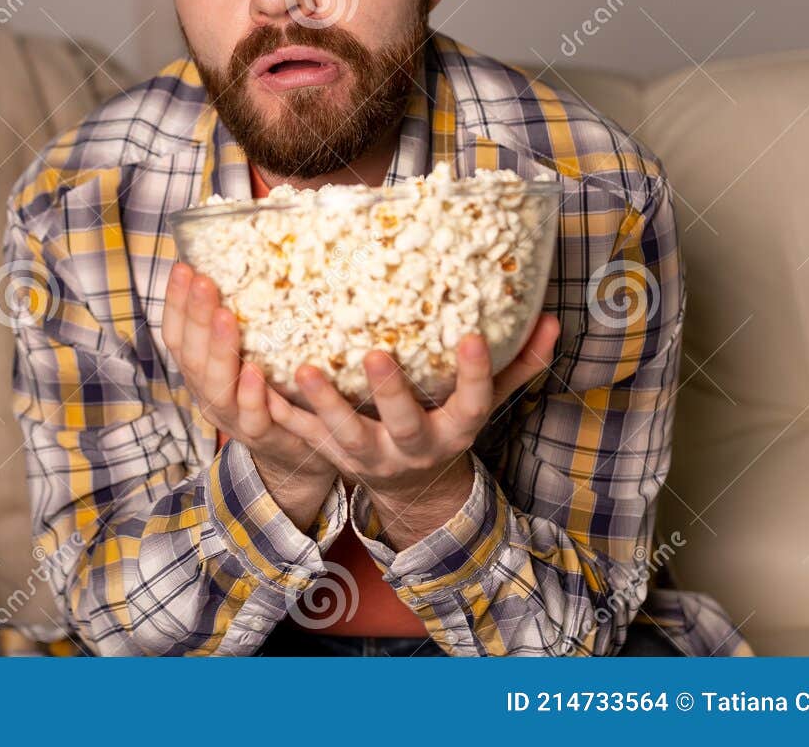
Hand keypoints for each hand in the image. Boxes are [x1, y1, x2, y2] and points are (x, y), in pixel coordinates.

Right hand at [162, 262, 337, 528]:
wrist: (297, 457)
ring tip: (226, 315)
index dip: (176, 302)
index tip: (183, 267)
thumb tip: (247, 261)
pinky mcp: (263, 438)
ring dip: (218, 349)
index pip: (177, 334)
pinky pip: (252, 418)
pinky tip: (255, 371)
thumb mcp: (250, 355)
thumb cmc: (273, 394)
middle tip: (204, 279)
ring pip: (215, 384)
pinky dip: (250, 395)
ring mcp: (231, 419)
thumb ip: (243, 321)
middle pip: (191, 354)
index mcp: (200, 372)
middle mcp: (207, 394)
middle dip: (196, 315)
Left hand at [267, 313, 562, 548]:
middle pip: (406, 425)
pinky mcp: (333, 456)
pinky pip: (304, 437)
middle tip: (375, 353)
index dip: (477, 375)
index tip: (473, 339)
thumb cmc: (450, 426)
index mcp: (456, 431)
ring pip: (346, 437)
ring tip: (302, 369)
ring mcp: (371, 457)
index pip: (475, 404)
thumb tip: (551, 319)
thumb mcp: (487, 402)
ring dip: (324, 404)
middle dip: (391, 392)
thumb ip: (517, 364)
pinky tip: (257, 382)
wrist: (414, 490)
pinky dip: (282, 414)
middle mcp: (414, 448)